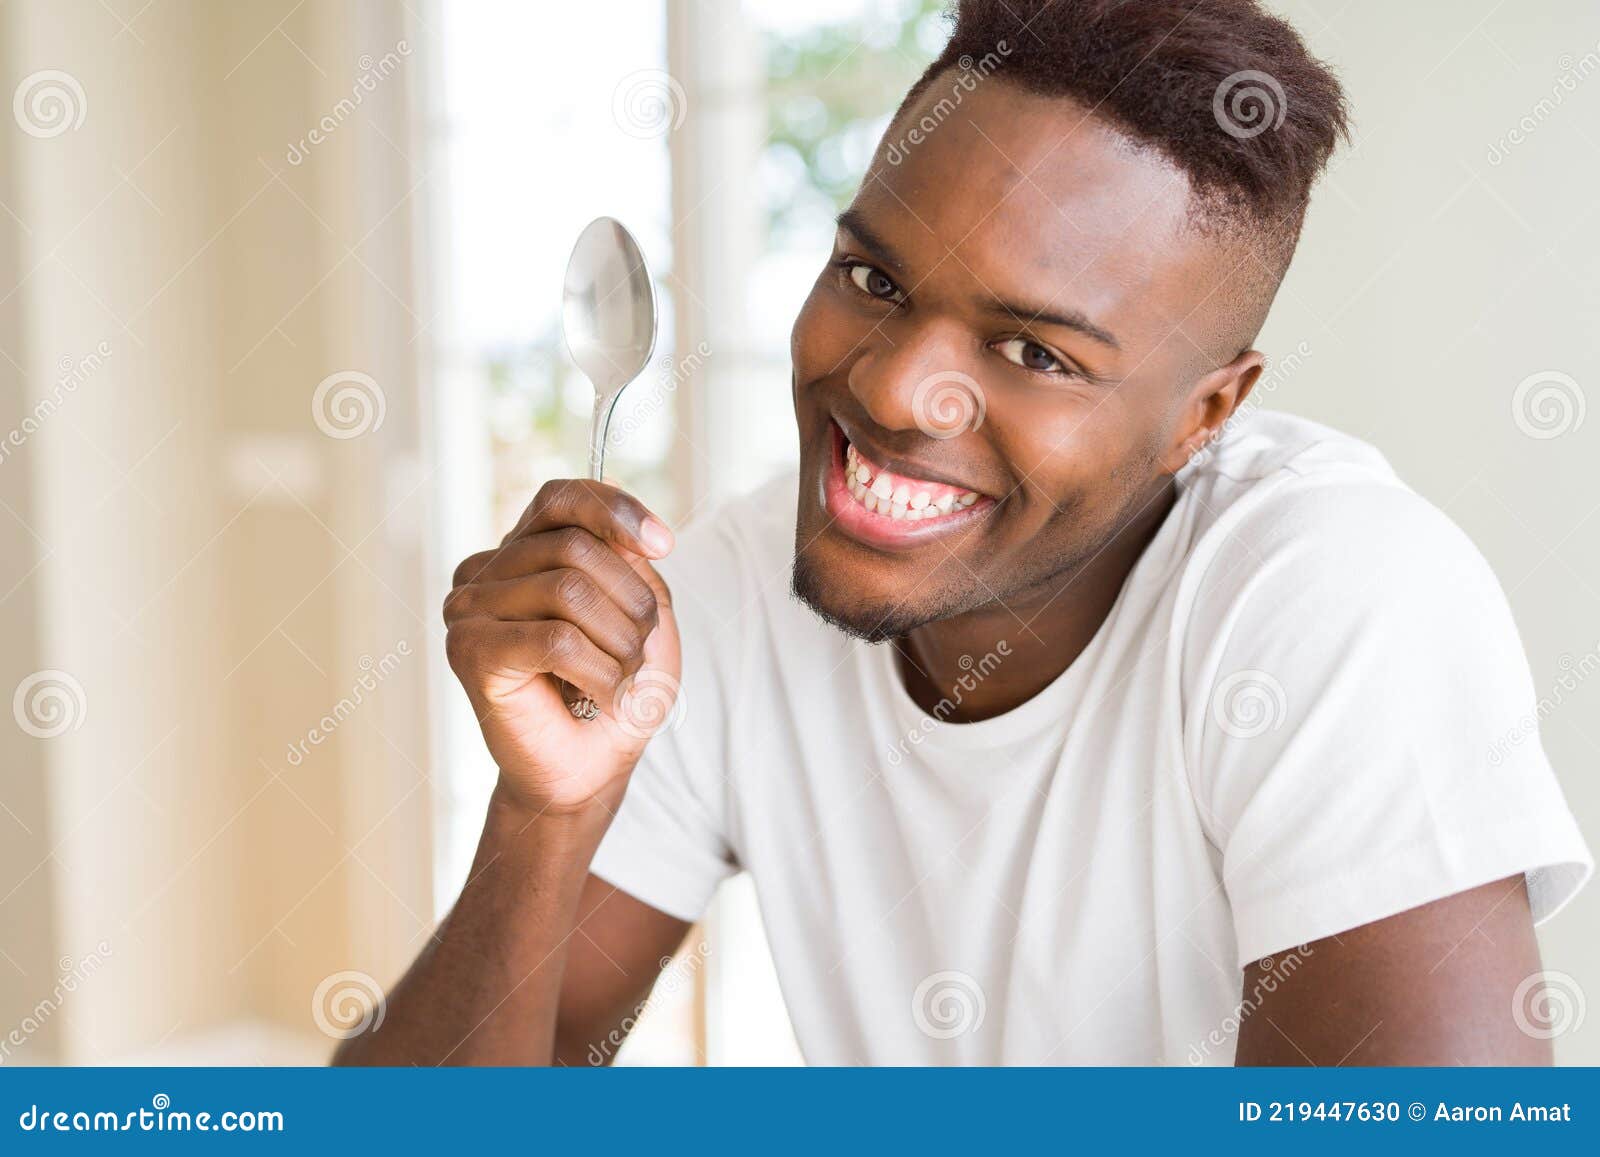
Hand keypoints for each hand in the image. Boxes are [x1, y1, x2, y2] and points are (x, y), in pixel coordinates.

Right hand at [444, 479, 681, 817]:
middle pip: (576, 546)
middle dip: (631, 600)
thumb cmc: (614, 693)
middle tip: (638, 651)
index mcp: (523, 553)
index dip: (617, 509)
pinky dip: (599, 672)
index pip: (562, 496)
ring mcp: (469, 609)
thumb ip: (631, 563)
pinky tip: (599, 695)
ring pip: (569, 590)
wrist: (588, 773)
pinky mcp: (469, 651)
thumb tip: (623, 535)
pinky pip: (555, 639)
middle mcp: (486, 572)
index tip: (664, 544)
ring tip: (619, 678)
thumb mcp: (643, 615)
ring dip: (620, 643)